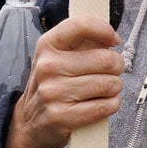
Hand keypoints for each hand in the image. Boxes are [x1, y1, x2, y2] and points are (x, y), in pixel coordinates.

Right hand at [5, 15, 124, 147]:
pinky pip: (105, 106)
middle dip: (116, 66)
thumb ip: (83, 41)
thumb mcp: (58, 56)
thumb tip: (111, 39)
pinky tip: (103, 102)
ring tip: (104, 89)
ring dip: (114, 87)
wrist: (30, 122)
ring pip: (109, 84)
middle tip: (111, 71)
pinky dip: (112, 104)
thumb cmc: (52, 84)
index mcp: (47, 45)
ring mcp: (54, 92)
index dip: (104, 31)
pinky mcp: (63, 116)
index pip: (81, 26)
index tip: (113, 40)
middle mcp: (48, 67)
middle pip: (106, 60)